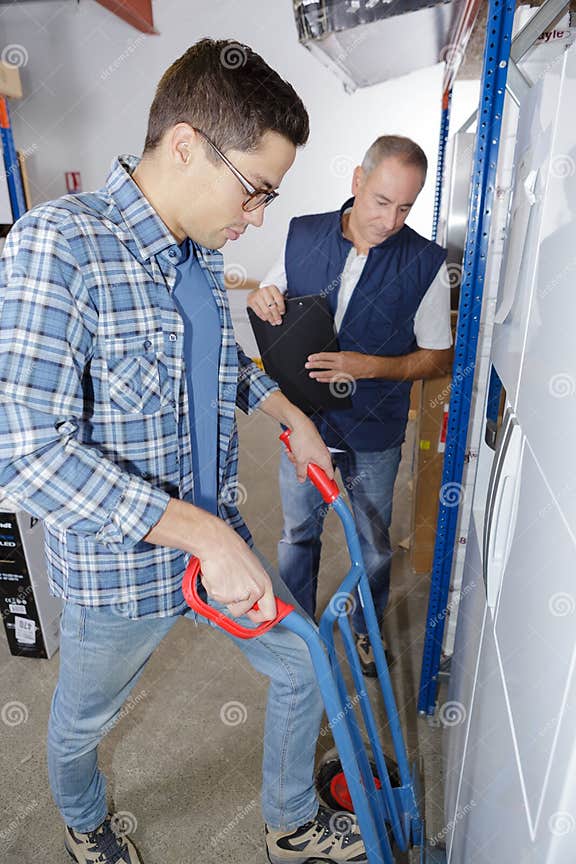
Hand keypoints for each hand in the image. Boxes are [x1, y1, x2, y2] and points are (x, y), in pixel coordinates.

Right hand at [145, 499, 276, 622]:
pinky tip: (216, 575)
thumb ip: (254, 586)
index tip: (255, 617)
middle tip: (230, 588)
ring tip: (224, 577)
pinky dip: (214, 589)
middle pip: (244, 612)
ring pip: (229, 606)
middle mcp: (255, 592)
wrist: (217, 543)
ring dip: (224, 596)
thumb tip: (254, 603)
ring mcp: (239, 595)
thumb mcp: (252, 569)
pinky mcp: (223, 595)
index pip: (270, 612)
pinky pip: (217, 599)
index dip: (261, 618)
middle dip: (236, 605)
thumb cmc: (233, 552)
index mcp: (264, 584)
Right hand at [247, 284, 285, 325]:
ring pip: (265, 310)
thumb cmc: (268, 295)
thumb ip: (279, 302)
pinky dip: (263, 316)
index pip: (279, 299)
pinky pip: (258, 312)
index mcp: (272, 288)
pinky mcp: (251, 301)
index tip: (282, 312)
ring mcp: (257, 295)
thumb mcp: (275, 295)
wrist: (257, 292)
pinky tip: (266, 318)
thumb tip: (281, 312)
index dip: (281, 307)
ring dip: (270, 318)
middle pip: (272, 306)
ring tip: (273, 321)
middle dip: (276, 315)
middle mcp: (264, 290)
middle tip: (278, 321)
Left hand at [285, 416, 334, 483]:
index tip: (319, 487)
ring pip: (308, 462)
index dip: (324, 482)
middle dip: (304, 469)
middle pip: (316, 469)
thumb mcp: (300, 460)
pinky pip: (305, 454)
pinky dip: (298, 454)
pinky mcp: (312, 446)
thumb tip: (302, 480)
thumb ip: (301, 472)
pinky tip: (291, 450)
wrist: (299, 424)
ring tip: (292, 455)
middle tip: (298, 466)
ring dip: (298, 461)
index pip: (329, 476)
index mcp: (325, 460)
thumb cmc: (303, 439)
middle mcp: (323, 455)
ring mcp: (318, 450)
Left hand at [305, 351, 372, 382]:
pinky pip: (331, 380)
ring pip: (326, 373)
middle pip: (323, 364)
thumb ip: (336, 356)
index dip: (316, 357)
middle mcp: (339, 364)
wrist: (367, 366)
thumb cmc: (358, 358)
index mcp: (340, 356)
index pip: (324, 356)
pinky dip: (325, 380)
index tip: (310, 358)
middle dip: (314, 365)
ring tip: (311, 374)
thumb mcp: (346, 353)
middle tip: (307, 365)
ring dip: (317, 374)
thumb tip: (326, 358)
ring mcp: (341, 372)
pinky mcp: (343, 378)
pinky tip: (319, 379)